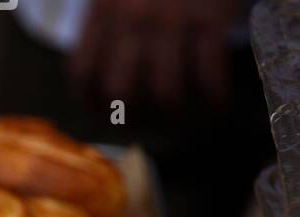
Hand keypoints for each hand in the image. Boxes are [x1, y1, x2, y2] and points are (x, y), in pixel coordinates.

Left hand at [69, 0, 240, 111]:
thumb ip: (106, 18)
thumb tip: (100, 71)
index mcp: (103, 10)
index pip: (82, 71)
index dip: (89, 101)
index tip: (102, 114)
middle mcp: (132, 19)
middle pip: (121, 92)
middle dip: (133, 118)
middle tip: (147, 123)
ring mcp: (171, 20)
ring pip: (164, 91)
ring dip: (175, 115)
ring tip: (186, 117)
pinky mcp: (209, 18)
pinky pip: (207, 73)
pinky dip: (213, 97)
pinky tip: (217, 105)